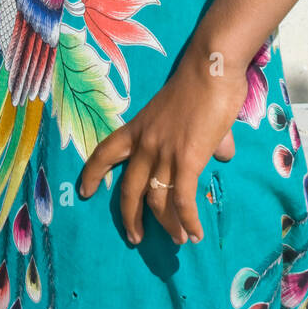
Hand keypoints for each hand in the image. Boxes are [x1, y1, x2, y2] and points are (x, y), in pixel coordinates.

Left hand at [78, 43, 248, 246]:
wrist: (209, 68)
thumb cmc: (200, 84)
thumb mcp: (182, 112)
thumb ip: (198, 137)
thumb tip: (222, 153)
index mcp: (138, 127)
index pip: (105, 152)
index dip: (93, 173)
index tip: (85, 191)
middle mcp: (145, 144)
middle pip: (128, 189)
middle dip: (130, 218)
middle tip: (136, 237)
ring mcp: (164, 153)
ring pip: (157, 201)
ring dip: (167, 226)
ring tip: (179, 240)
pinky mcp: (187, 160)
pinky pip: (183, 201)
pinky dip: (188, 221)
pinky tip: (194, 233)